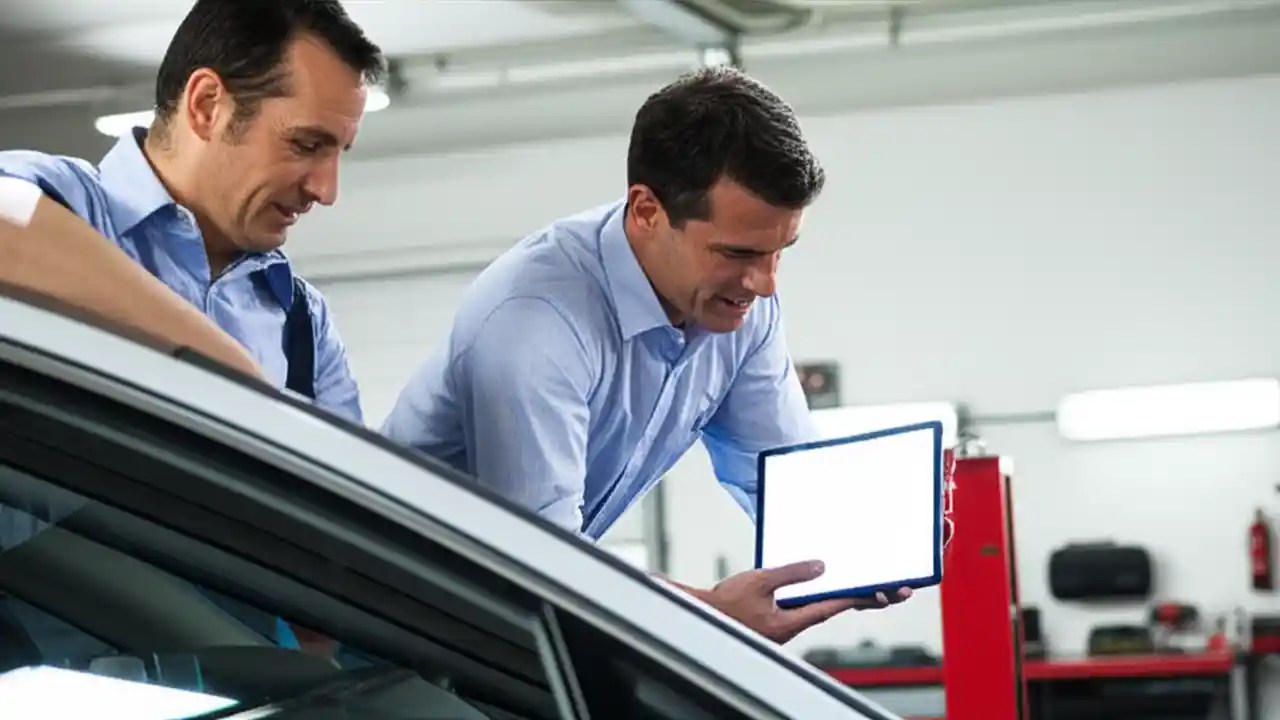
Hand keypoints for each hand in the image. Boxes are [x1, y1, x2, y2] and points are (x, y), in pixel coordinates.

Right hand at [700, 560, 911, 643]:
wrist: (702, 616)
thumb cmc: (725, 605)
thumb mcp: (760, 582)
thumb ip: (791, 573)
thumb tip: (820, 566)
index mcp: (792, 620)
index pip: (835, 606)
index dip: (860, 597)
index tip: (885, 592)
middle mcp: (794, 625)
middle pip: (836, 609)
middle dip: (866, 600)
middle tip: (894, 593)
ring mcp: (786, 625)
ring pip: (823, 609)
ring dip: (846, 598)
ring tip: (872, 590)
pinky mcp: (777, 621)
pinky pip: (808, 608)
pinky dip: (823, 598)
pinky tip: (826, 587)